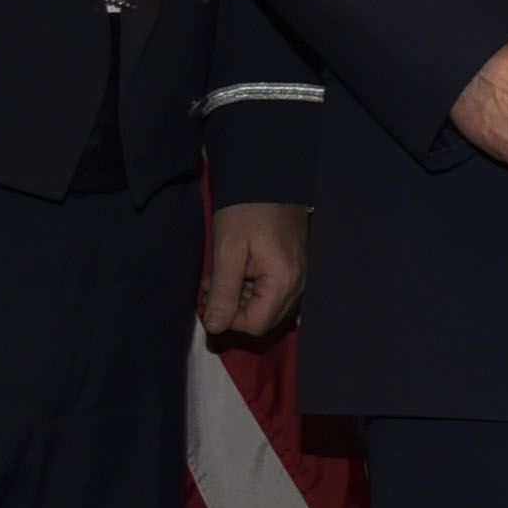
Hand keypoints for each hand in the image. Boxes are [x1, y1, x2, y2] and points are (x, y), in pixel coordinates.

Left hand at [201, 201, 309, 339]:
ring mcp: (298, 278)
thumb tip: (215, 326)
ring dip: (241, 301)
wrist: (268, 180)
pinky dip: (252, 291)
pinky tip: (237, 273)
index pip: (255, 324)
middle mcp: (298, 284)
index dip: (228, 319)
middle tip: (211, 287)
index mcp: (283, 281)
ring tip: (220, 278)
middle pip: (264, 321)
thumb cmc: (246, 211)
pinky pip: (273, 295)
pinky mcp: (293, 270)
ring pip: (268, 309)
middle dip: (234, 311)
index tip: (209, 297)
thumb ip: (223, 291)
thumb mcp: (227, 250)